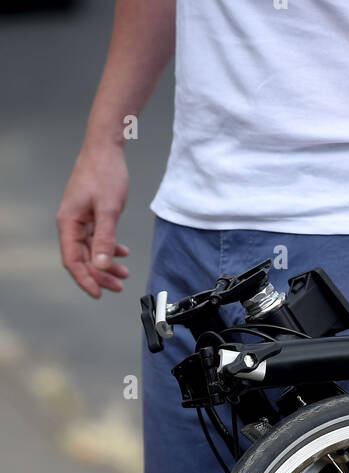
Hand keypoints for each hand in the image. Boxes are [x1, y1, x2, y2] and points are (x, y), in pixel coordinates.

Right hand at [57, 141, 129, 298]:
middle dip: (100, 275)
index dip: (85, 279)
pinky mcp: (90, 215)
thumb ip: (105, 239)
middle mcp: (71, 223)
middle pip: (82, 258)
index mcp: (68, 223)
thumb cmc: (104, 173)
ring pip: (91, 250)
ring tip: (124, 274)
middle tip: (118, 286)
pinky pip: (96, 239)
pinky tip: (122, 253)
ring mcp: (80, 219)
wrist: (105, 148)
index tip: (98, 293)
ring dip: (107, 264)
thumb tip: (102, 266)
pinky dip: (109, 248)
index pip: (72, 260)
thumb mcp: (108, 210)